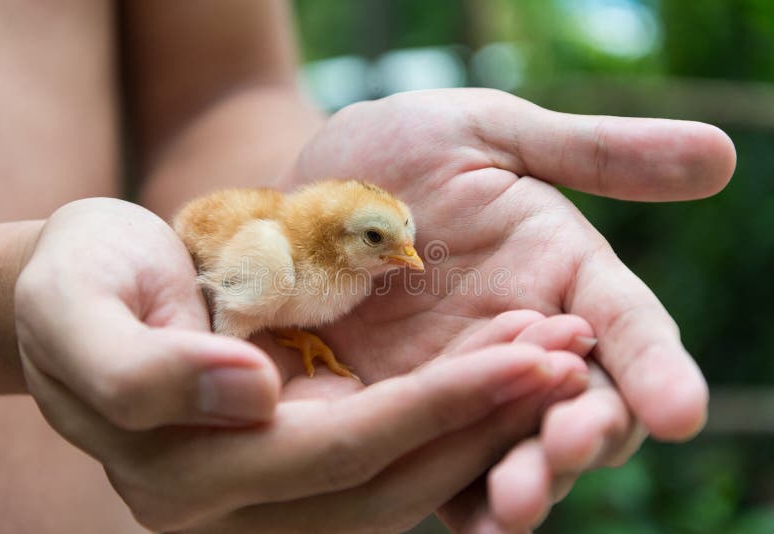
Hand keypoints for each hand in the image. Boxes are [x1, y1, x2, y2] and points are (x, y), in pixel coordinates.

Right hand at [14, 198, 589, 531]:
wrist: (82, 291)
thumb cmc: (76, 286)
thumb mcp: (79, 309)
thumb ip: (145, 369)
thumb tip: (251, 397)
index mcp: (187, 472)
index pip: (340, 451)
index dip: (439, 407)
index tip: (528, 354)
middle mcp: (239, 502)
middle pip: (389, 481)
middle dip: (488, 421)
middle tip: (570, 358)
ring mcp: (272, 489)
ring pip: (402, 481)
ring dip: (487, 425)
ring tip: (559, 360)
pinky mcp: (295, 458)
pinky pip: (390, 457)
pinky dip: (453, 417)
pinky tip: (507, 374)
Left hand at [283, 88, 735, 530]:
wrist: (306, 195)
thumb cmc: (400, 149)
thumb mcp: (489, 133)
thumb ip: (594, 153)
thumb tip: (725, 153)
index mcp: (560, 272)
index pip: (626, 327)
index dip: (655, 367)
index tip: (680, 410)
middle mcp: (523, 339)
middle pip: (580, 403)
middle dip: (584, 433)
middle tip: (569, 447)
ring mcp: (465, 382)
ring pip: (514, 445)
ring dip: (526, 477)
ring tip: (515, 505)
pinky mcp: (406, 413)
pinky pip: (437, 464)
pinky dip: (456, 497)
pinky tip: (466, 523)